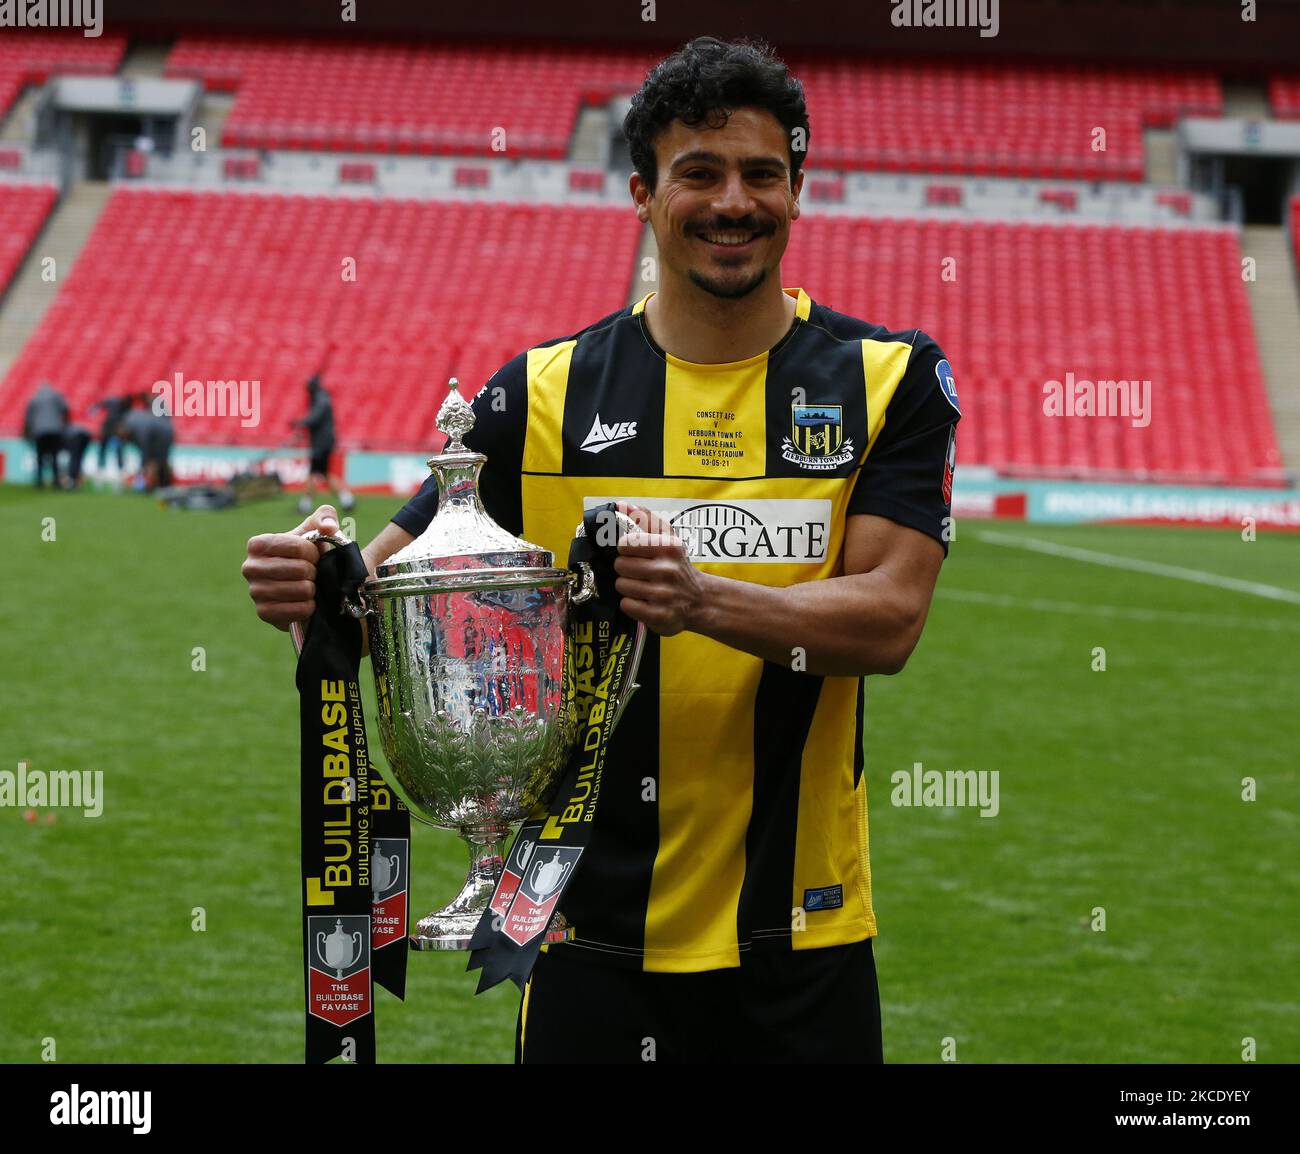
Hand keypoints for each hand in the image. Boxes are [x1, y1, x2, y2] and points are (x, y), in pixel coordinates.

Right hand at [242, 504, 337, 630]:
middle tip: (310, 573)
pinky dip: (308, 607)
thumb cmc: (307, 554)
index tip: (312, 556)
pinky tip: (306, 602)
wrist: (303, 587)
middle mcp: (249, 567)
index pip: (298, 547)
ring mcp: (254, 592)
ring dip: (312, 589)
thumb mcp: (316, 529)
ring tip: (307, 586)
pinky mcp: (264, 613)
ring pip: (301, 590)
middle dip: (313, 572)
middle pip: (300, 569)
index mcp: (257, 544)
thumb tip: (329, 527)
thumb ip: (325, 517)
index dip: (314, 553)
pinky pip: (297, 610)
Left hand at [611, 502, 705, 636]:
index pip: (626, 544)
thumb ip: (646, 519)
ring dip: (629, 587)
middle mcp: (667, 570)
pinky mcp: (659, 615)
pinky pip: (626, 605)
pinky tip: (645, 602)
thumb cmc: (678, 566)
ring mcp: (663, 594)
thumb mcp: (669, 539)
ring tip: (643, 587)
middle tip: (640, 573)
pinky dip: (632, 604)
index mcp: (668, 547)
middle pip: (620, 566)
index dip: (626, 550)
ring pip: (621, 586)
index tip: (635, 554)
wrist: (700, 601)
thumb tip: (624, 505)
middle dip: (627, 570)